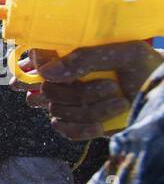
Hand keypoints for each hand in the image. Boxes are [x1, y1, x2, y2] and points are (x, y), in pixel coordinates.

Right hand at [24, 43, 163, 139]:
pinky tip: (101, 127)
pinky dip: (83, 129)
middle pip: (48, 90)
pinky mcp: (76, 124)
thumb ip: (86, 58)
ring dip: (92, 110)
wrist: (161, 98)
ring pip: (57, 111)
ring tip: (120, 103)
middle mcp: (67, 80)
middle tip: (111, 87)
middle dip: (80, 94)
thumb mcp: (126, 54)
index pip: (39, 61)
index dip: (32, 68)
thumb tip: (47, 71)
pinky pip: (64, 130)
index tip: (40, 73)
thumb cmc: (147, 69)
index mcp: (75, 57)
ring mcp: (70, 103)